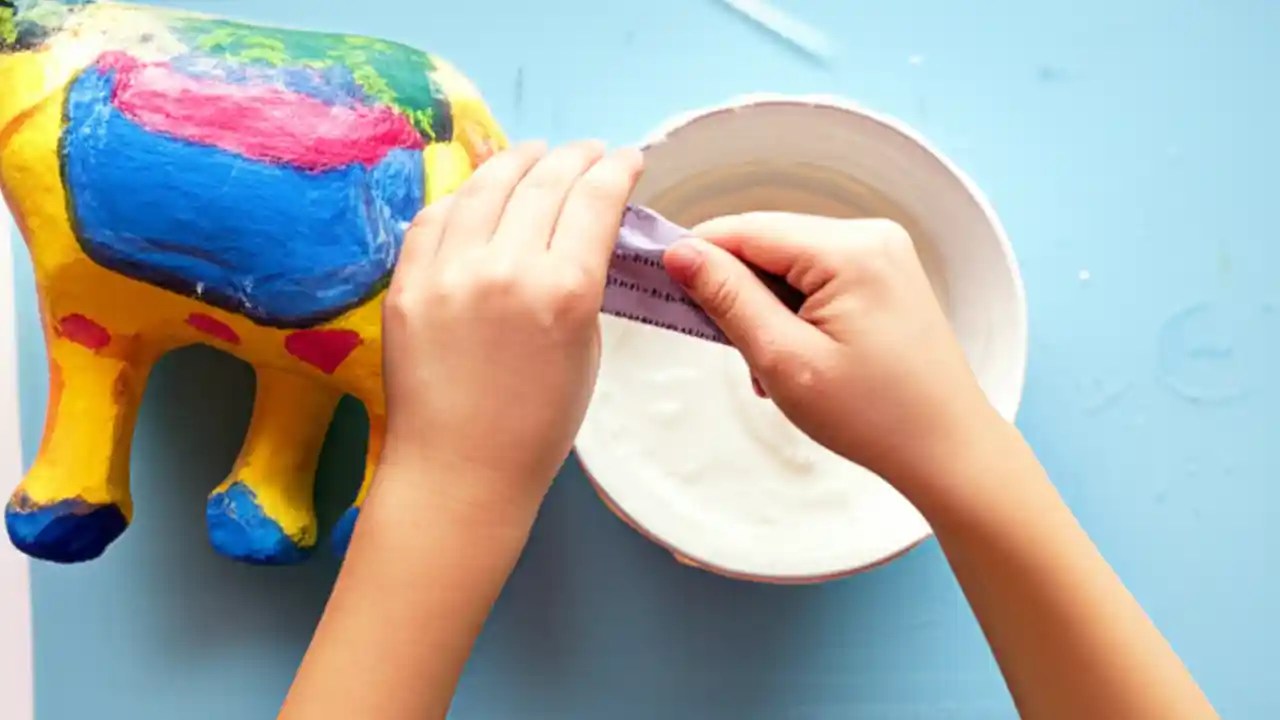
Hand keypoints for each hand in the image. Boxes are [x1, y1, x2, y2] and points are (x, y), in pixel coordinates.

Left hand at [382, 140, 643, 514]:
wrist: (460, 469)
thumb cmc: (537, 425)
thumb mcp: (586, 349)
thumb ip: (582, 283)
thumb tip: (579, 236)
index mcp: (565, 289)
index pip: (595, 200)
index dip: (616, 169)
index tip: (626, 159)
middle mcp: (506, 267)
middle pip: (544, 181)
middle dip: (575, 157)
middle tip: (588, 152)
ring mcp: (450, 271)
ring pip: (486, 186)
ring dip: (518, 160)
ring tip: (535, 153)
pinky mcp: (408, 282)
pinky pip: (436, 217)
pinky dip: (464, 197)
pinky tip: (480, 192)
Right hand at [663, 212, 1000, 486]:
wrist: (947, 450)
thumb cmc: (873, 416)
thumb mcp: (784, 360)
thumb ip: (729, 298)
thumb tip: (680, 252)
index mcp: (849, 250)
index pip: (747, 229)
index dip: (697, 254)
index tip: (661, 286)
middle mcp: (870, 235)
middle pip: (768, 243)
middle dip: (738, 293)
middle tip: (732, 352)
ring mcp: (883, 254)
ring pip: (789, 265)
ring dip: (766, 311)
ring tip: (773, 371)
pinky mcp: (885, 276)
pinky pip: (817, 279)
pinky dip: (794, 315)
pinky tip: (799, 361)